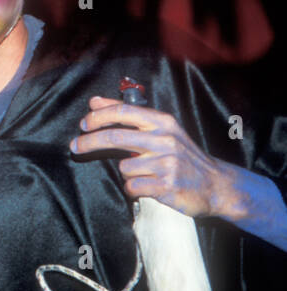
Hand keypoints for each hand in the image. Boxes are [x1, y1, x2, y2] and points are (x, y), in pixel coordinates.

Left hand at [70, 96, 239, 218]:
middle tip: (75, 146)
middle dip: (88, 142)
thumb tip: (95, 101)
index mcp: (162, 122)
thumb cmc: (184, 155)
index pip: (122, 112)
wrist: (217, 185)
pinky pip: (132, 186)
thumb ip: (128, 115)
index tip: (83, 124)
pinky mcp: (166, 185)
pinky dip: (134, 188)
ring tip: (146, 174)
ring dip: (128, 172)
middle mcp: (165, 140)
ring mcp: (166, 163)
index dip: (98, 117)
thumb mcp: (162, 129)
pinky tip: (149, 186)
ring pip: (124, 167)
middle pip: (115, 138)